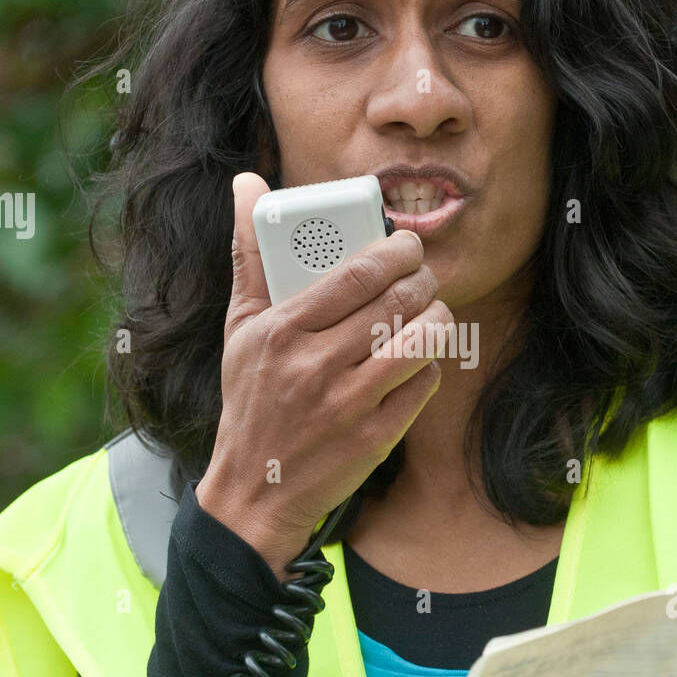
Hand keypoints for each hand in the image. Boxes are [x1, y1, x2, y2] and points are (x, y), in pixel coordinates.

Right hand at [195, 172, 452, 575]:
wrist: (254, 491)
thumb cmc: (250, 400)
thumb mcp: (239, 327)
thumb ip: (249, 255)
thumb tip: (246, 184)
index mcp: (282, 331)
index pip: (357, 275)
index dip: (395, 252)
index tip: (406, 243)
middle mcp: (316, 366)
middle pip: (397, 303)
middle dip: (422, 280)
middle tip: (422, 276)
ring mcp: (349, 405)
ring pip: (421, 341)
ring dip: (437, 319)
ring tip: (428, 313)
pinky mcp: (375, 438)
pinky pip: (424, 385)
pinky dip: (428, 365)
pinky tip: (415, 360)